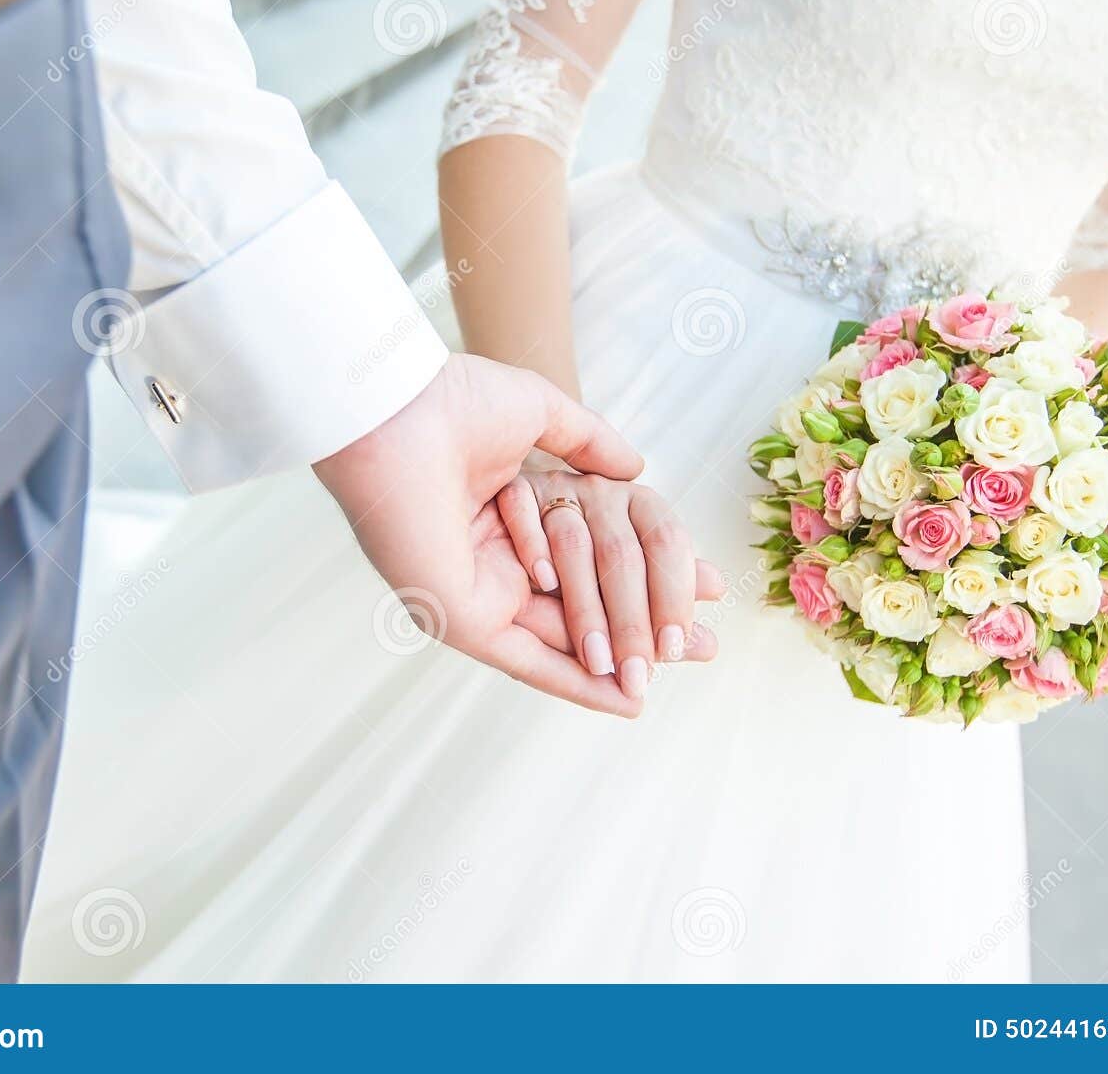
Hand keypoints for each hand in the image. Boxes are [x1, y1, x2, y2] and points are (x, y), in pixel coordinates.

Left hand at [314, 354, 715, 716]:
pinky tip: (623, 702)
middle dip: (651, 628)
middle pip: (589, 608)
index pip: (595, 562)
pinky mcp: (463, 620)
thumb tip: (637, 470)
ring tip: (684, 669)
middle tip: (708, 645)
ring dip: (627, 661)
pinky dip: (577, 685)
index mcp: (508, 519)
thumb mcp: (537, 414)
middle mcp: (495, 563)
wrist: (397, 416)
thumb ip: (587, 443)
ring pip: (568, 638)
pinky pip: (529, 662)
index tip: (710, 588)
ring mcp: (479, 595)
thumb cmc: (450, 404)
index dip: (653, 577)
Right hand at [496, 470, 719, 697]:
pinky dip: (532, 545)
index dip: (673, 596)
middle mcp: (602, 493)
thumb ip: (662, 601)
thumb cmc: (574, 564)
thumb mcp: (624, 585)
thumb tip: (711, 632)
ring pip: (572, 543)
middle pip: (622, 553)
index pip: (667, 543)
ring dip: (585, 607)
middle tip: (635, 675)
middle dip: (630, 622)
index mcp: (640, 505)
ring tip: (596, 659)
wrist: (508, 522)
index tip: (673, 648)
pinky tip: (543, 584)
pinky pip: (521, 509)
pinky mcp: (512, 489)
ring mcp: (554, 489)